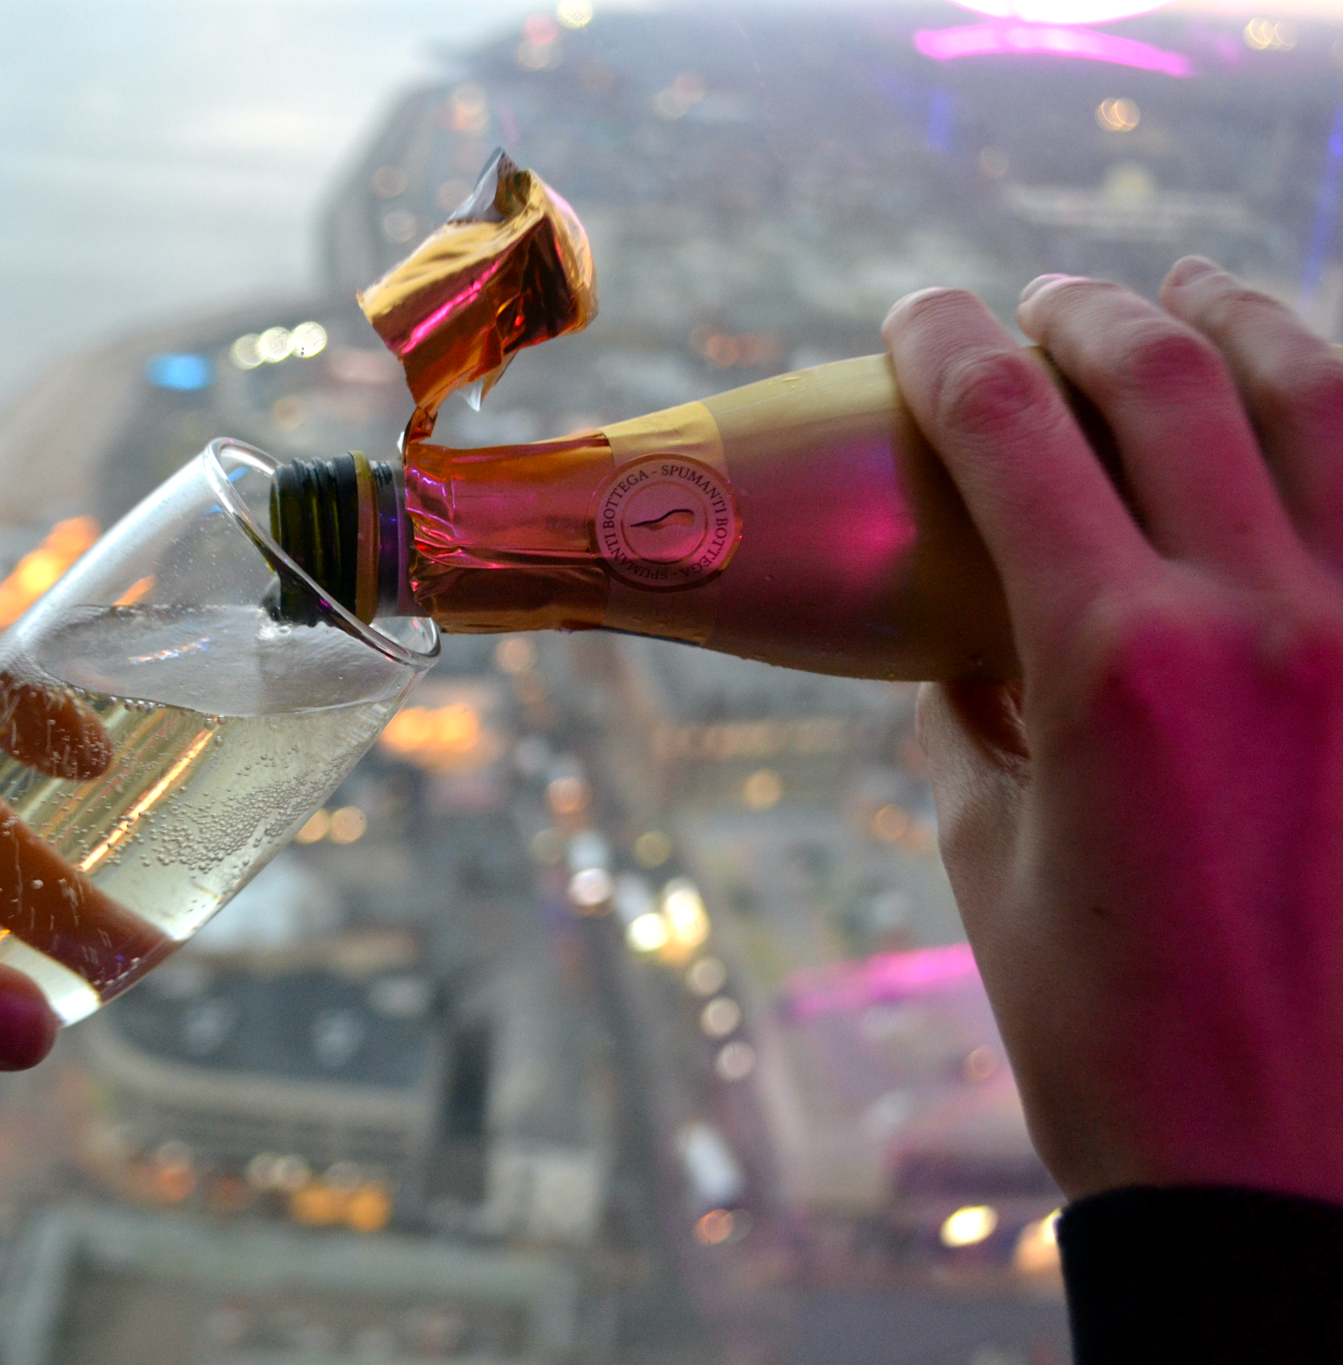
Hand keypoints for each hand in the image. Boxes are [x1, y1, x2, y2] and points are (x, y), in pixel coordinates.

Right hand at [883, 259, 1342, 1203]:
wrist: (1285, 1169)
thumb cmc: (1107, 1033)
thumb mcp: (990, 860)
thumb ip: (968, 720)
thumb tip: (960, 647)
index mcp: (1115, 662)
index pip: (1011, 427)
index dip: (950, 346)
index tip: (916, 321)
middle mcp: (1264, 618)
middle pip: (1167, 375)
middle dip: (1081, 313)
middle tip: (1033, 308)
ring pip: (1326, 397)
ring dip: (1239, 321)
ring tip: (1187, 295)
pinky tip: (1312, 411)